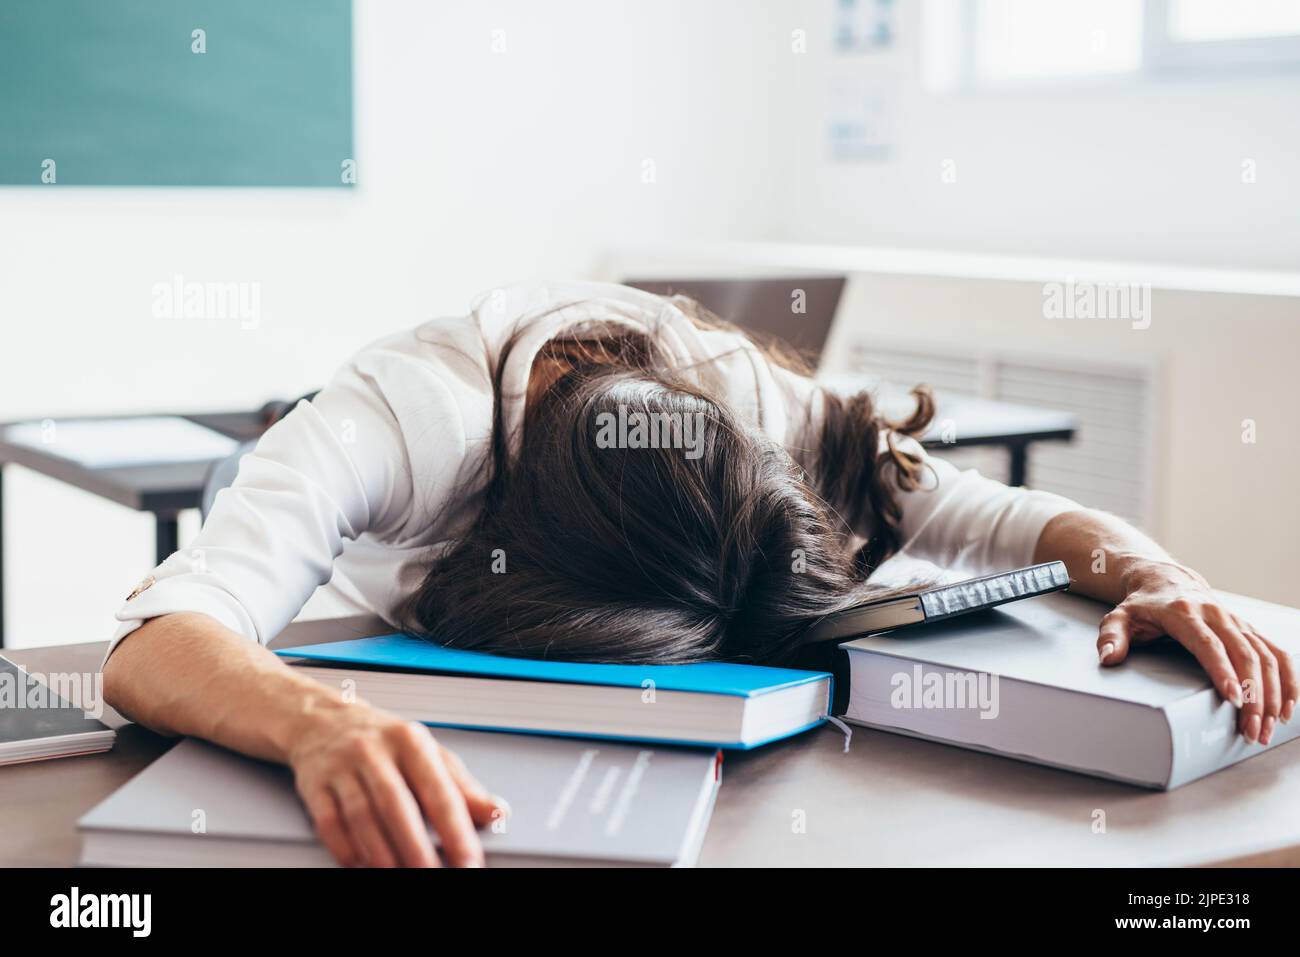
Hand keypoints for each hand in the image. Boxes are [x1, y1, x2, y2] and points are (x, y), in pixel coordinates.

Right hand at [288, 704, 506, 866]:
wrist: (323, 721)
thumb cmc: (385, 742)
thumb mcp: (429, 754)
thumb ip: (462, 787)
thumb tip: (496, 813)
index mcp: (411, 742)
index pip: (439, 792)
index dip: (456, 831)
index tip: (469, 861)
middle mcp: (374, 751)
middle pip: (397, 807)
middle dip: (417, 849)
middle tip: (432, 874)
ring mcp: (341, 767)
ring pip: (362, 817)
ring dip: (382, 855)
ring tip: (398, 875)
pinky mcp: (314, 784)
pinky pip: (329, 823)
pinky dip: (346, 849)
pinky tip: (361, 864)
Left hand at [1098, 561, 1297, 744]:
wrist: (1167, 580)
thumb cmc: (1143, 604)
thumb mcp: (1119, 616)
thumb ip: (1111, 636)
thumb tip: (1108, 658)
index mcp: (1184, 613)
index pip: (1208, 644)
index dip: (1222, 670)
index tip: (1234, 698)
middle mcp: (1216, 615)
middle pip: (1243, 654)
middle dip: (1253, 694)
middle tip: (1252, 729)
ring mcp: (1236, 622)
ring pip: (1265, 656)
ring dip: (1272, 694)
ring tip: (1267, 727)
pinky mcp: (1249, 629)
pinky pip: (1276, 652)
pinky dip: (1288, 679)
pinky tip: (1289, 706)